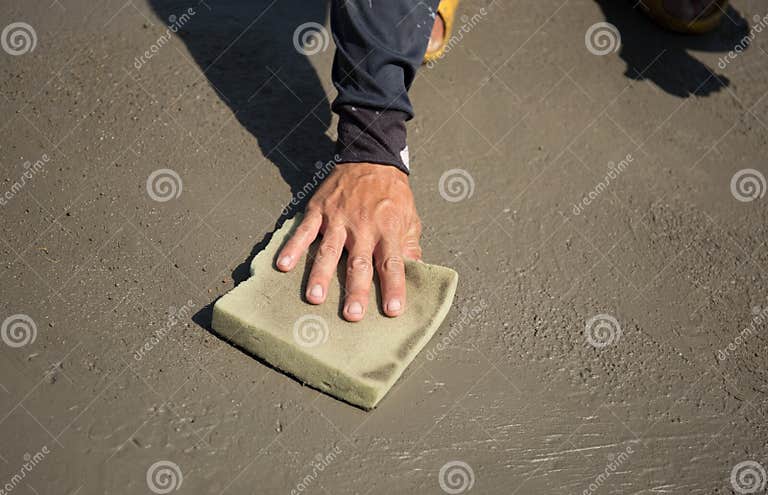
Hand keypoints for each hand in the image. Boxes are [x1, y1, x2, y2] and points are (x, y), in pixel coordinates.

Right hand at [276, 163, 421, 321]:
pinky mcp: (319, 210)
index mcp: (388, 230)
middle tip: (352, 314)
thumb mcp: (410, 217)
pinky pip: (304, 231)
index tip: (392, 310)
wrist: (371, 158)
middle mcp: (363, 226)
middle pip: (359, 262)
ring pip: (329, 250)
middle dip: (355, 289)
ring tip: (314, 297)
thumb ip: (410, 246)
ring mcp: (339, 218)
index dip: (393, 287)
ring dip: (321, 275)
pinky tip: (283, 265)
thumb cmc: (392, 194)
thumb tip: (417, 274)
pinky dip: (292, 247)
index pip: (392, 263)